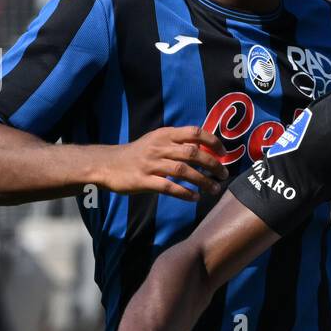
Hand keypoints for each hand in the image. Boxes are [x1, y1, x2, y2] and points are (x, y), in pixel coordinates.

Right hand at [100, 126, 229, 199]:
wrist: (107, 164)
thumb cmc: (137, 154)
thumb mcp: (155, 140)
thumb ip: (176, 142)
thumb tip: (205, 148)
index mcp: (164, 134)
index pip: (194, 132)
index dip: (212, 141)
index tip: (224, 153)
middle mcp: (159, 147)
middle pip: (193, 153)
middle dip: (212, 164)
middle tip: (224, 175)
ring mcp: (151, 164)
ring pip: (183, 171)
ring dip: (203, 181)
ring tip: (214, 189)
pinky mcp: (143, 180)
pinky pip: (169, 187)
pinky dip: (184, 193)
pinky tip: (195, 198)